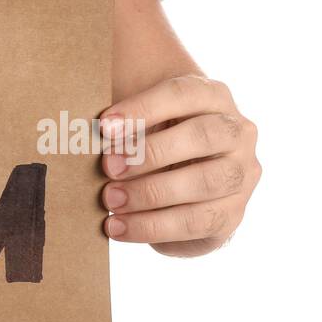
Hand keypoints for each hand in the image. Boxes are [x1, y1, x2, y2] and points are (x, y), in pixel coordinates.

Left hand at [97, 75, 259, 257]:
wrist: (183, 175)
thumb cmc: (151, 135)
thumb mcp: (141, 116)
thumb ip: (122, 116)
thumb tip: (79, 124)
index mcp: (213, 95)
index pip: (181, 93)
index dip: (142, 109)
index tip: (103, 126)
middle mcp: (238, 132)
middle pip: (200, 136)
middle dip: (149, 153)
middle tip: (106, 167)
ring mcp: (242, 174)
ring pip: (204, 183)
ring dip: (151, 194)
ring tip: (109, 201)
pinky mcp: (233, 213)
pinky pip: (199, 222)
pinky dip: (154, 227)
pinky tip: (119, 227)